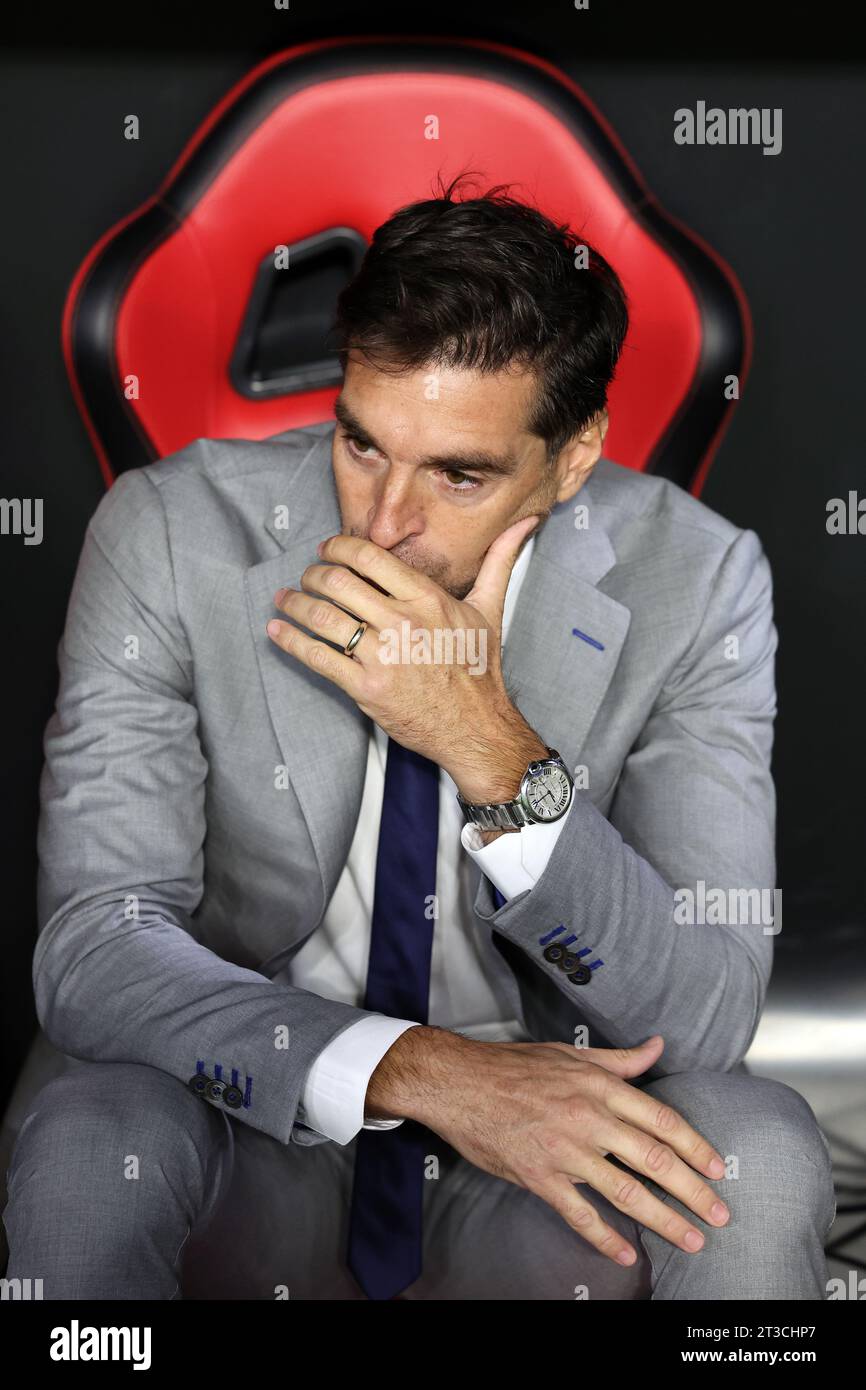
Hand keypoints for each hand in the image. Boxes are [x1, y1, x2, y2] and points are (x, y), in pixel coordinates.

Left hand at [265, 517, 540, 787]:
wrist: (476, 727)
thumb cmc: (480, 670)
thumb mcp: (491, 610)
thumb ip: (500, 561)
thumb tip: (526, 523)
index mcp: (427, 598)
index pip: (369, 555)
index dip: (339, 546)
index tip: (327, 549)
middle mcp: (402, 622)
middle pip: (338, 581)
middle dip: (312, 575)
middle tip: (305, 577)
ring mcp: (382, 656)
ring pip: (322, 617)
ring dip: (294, 604)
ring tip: (284, 600)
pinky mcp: (365, 687)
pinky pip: (317, 657)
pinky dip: (290, 641)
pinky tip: (277, 631)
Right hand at [367, 1029, 729, 1267]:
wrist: (459, 1082)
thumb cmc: (513, 1066)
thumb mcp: (571, 1054)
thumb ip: (619, 1059)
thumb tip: (656, 1047)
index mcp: (600, 1086)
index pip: (661, 1119)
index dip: (695, 1146)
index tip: (717, 1168)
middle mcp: (589, 1118)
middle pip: (654, 1159)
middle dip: (693, 1191)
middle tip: (718, 1214)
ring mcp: (565, 1150)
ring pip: (625, 1191)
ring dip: (663, 1220)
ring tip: (690, 1239)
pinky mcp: (540, 1176)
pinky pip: (580, 1213)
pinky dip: (605, 1237)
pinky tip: (626, 1254)